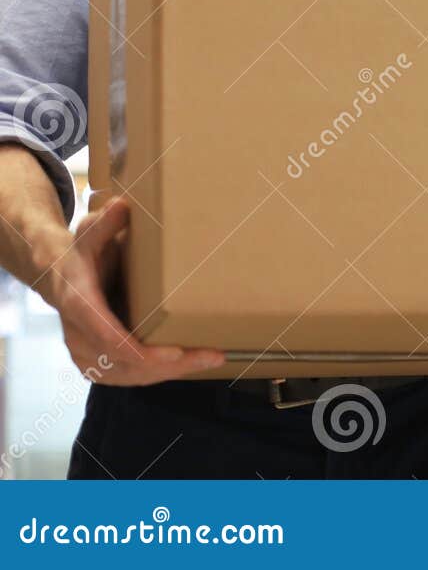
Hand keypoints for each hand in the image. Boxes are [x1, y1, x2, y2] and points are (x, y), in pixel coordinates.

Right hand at [36, 197, 225, 384]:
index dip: (141, 351)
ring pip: (129, 375)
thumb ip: (104, 222)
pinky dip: (158, 375)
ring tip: (210, 360)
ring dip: (170, 373)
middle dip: (170, 364)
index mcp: (80, 304)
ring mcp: (85, 352)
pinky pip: (126, 377)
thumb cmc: (83, 251)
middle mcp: (79, 334)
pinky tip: (189, 366)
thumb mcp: (89, 231)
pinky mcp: (94, 362)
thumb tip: (122, 206)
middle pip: (126, 363)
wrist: (60, 275)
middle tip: (212, 355)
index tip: (174, 353)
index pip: (109, 338)